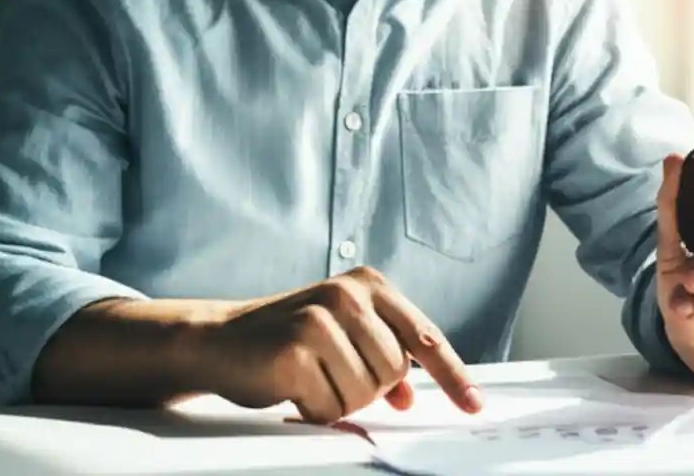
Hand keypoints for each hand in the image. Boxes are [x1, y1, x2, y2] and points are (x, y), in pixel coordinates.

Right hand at [197, 267, 481, 423]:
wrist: (219, 339)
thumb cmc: (286, 338)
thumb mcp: (343, 335)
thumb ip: (381, 355)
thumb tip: (409, 394)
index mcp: (369, 285)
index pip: (424, 337)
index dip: (452, 375)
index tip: (473, 404)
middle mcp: (349, 294)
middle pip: (394, 372)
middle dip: (366, 388)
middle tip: (331, 374)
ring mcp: (321, 319)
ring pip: (365, 394)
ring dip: (338, 400)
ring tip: (310, 378)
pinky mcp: (295, 349)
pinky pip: (329, 406)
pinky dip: (313, 409)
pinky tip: (292, 387)